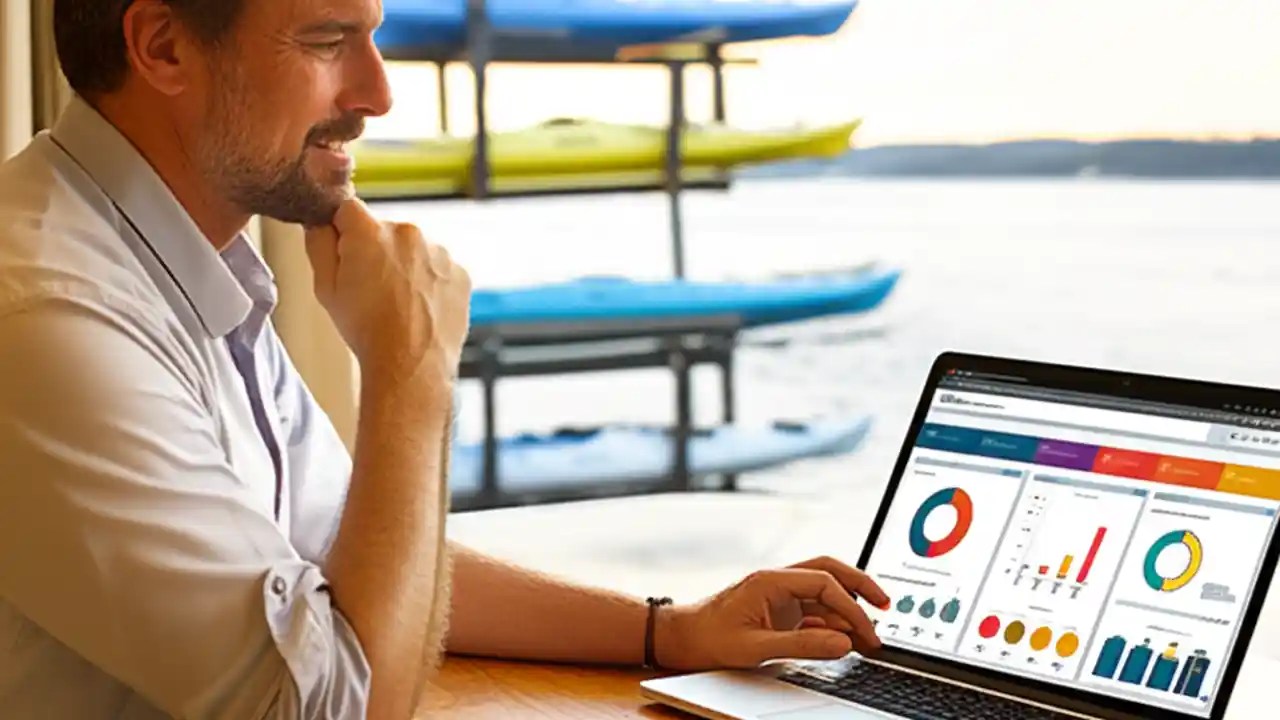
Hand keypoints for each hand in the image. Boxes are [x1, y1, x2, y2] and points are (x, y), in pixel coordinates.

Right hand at [304, 198, 471, 386]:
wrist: (411, 367)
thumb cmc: (366, 330)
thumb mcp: (325, 287)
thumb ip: (318, 243)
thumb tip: (320, 220)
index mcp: (370, 231)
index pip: (348, 208)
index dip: (342, 231)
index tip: (345, 256)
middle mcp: (408, 233)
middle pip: (383, 230)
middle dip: (375, 252)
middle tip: (370, 290)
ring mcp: (439, 252)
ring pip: (413, 250)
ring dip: (405, 267)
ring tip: (397, 305)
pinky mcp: (460, 273)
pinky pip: (438, 269)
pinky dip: (429, 284)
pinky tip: (419, 310)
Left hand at [656, 556, 890, 670]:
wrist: (678, 638)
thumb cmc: (708, 639)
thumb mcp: (756, 647)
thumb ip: (802, 644)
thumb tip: (842, 642)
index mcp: (770, 580)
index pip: (824, 584)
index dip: (851, 609)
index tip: (867, 634)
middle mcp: (777, 580)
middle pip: (829, 571)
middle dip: (860, 585)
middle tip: (886, 606)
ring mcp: (778, 592)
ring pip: (823, 587)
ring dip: (847, 606)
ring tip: (867, 633)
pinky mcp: (777, 606)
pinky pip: (812, 605)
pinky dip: (830, 618)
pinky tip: (838, 637)